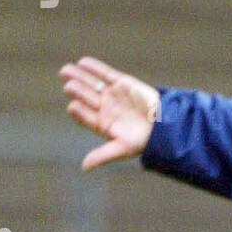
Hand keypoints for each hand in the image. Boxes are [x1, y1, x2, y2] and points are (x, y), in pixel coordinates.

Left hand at [59, 56, 160, 170]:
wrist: (167, 125)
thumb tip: (84, 167)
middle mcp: (104, 108)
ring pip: (91, 83)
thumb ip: (103, 155)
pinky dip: (95, 68)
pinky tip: (83, 63)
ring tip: (65, 71)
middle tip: (69, 85)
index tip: (73, 106)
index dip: (77, 111)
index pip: (83, 115)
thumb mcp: (123, 149)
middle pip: (84, 97)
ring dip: (78, 76)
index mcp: (102, 124)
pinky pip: (105, 74)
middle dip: (76, 91)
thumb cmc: (145, 140)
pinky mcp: (122, 83)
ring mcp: (112, 95)